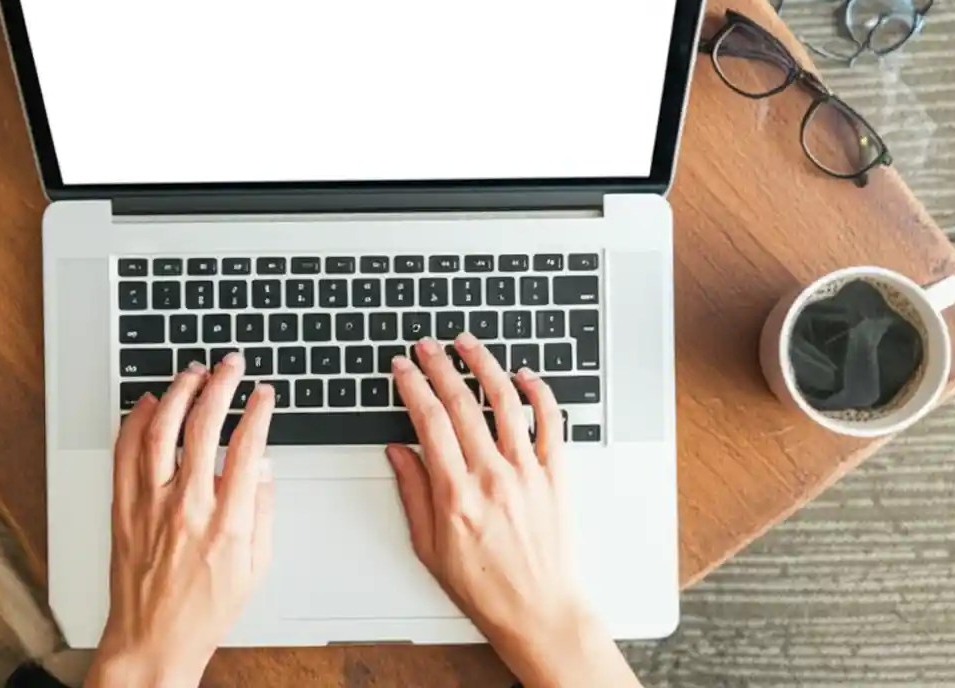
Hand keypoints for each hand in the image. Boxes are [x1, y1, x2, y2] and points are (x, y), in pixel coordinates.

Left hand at [86, 354, 273, 687]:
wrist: (153, 641)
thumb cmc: (204, 610)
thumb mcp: (256, 567)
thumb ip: (261, 511)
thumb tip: (262, 466)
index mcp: (226, 523)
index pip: (245, 446)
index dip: (257, 411)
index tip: (263, 393)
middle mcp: (186, 507)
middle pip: (203, 426)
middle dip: (221, 384)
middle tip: (231, 365)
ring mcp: (149, 505)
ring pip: (160, 430)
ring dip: (179, 392)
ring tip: (194, 372)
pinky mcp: (123, 508)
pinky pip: (124, 453)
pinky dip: (134, 420)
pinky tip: (149, 403)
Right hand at [386, 334, 639, 687]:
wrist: (540, 611)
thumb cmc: (485, 587)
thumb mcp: (430, 547)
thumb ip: (413, 493)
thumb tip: (398, 451)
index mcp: (456, 495)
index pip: (428, 421)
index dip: (412, 386)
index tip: (402, 368)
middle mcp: (493, 477)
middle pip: (462, 403)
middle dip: (439, 366)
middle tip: (426, 346)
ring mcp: (528, 473)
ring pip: (505, 401)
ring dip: (484, 365)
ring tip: (467, 344)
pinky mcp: (556, 475)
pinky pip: (550, 422)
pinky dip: (538, 392)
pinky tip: (524, 374)